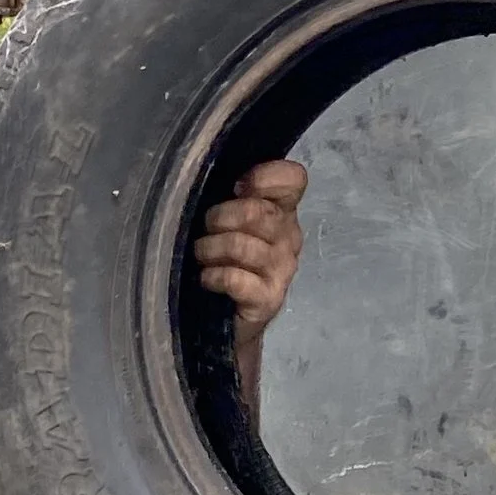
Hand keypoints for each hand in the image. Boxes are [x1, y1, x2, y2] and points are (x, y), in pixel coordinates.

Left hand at [193, 161, 304, 337]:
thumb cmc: (228, 259)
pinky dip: (213, 276)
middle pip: (257, 212)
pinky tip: (206, 279)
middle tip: (205, 230)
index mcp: (284, 211)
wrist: (234, 317)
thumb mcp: (232, 222)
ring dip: (209, 249)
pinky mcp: (269, 299)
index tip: (237, 187)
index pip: (294, 179)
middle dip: (219, 217)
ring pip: (240, 245)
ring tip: (201, 256)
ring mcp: (282, 270)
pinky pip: (235, 279)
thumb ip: (235, 198)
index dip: (264, 177)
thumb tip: (219, 178)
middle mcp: (289, 237)